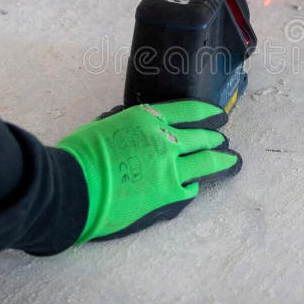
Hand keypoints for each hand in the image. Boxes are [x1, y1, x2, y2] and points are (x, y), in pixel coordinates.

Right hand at [58, 100, 241, 241]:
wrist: (73, 187)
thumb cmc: (79, 154)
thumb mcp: (105, 125)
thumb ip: (128, 125)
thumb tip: (134, 128)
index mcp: (148, 118)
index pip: (188, 110)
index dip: (208, 112)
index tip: (219, 114)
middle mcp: (165, 139)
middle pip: (201, 136)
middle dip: (215, 137)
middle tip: (223, 139)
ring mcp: (170, 167)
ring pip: (206, 161)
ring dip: (221, 160)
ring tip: (231, 160)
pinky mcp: (168, 193)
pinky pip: (190, 188)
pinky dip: (194, 185)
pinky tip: (196, 185)